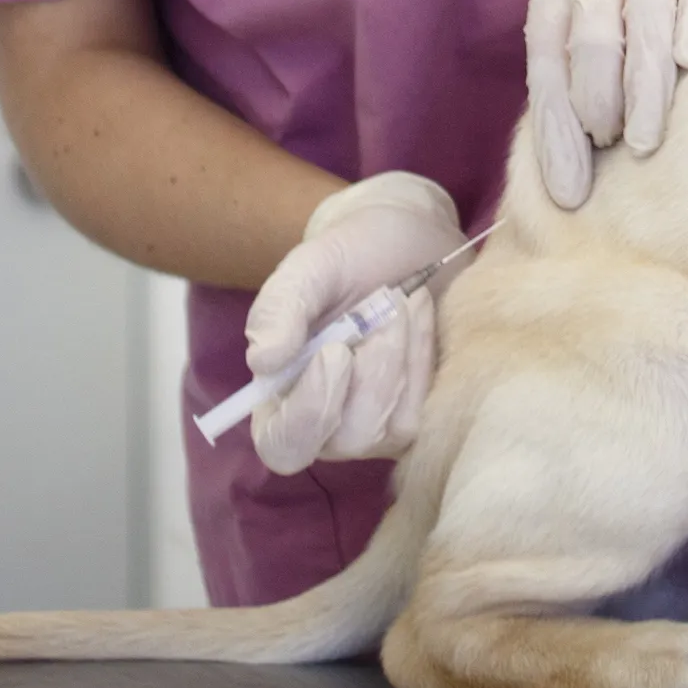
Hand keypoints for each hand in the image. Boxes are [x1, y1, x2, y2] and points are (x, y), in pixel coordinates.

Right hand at [243, 172, 464, 473]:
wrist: (407, 243)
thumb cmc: (349, 256)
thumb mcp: (309, 268)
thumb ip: (279, 309)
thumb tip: (262, 362)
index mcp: (280, 398)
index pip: (283, 445)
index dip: (308, 413)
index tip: (335, 351)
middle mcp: (325, 425)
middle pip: (347, 441)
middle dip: (373, 371)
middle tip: (384, 302)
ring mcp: (375, 427)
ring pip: (391, 426)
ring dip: (401, 354)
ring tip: (402, 299)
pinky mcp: (416, 414)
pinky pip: (425, 408)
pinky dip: (424, 355)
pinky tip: (420, 315)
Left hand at [526, 0, 687, 207]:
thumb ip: (578, 56)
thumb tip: (567, 159)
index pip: (549, 57)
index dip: (556, 128)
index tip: (568, 190)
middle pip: (593, 37)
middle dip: (599, 103)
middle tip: (614, 149)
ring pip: (644, 15)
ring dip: (644, 84)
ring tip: (646, 140)